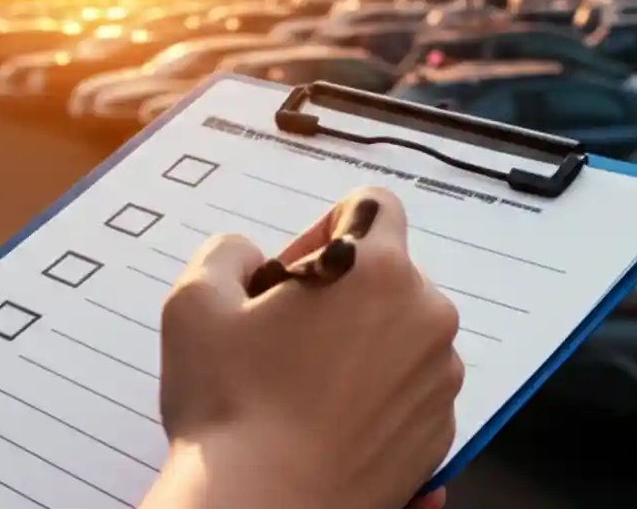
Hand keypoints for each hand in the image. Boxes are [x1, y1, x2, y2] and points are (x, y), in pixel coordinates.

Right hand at [147, 187, 462, 508]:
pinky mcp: (440, 431)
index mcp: (378, 271)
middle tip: (285, 336)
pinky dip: (376, 393)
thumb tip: (254, 260)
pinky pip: (410, 387)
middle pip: (388, 274)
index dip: (323, 230)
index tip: (289, 278)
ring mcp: (440, 379)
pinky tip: (326, 421)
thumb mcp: (195, 303)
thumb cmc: (230, 408)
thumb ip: (228, 252)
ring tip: (303, 386)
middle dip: (341, 292)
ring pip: (401, 332)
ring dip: (361, 343)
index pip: (372, 205)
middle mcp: (427, 317)